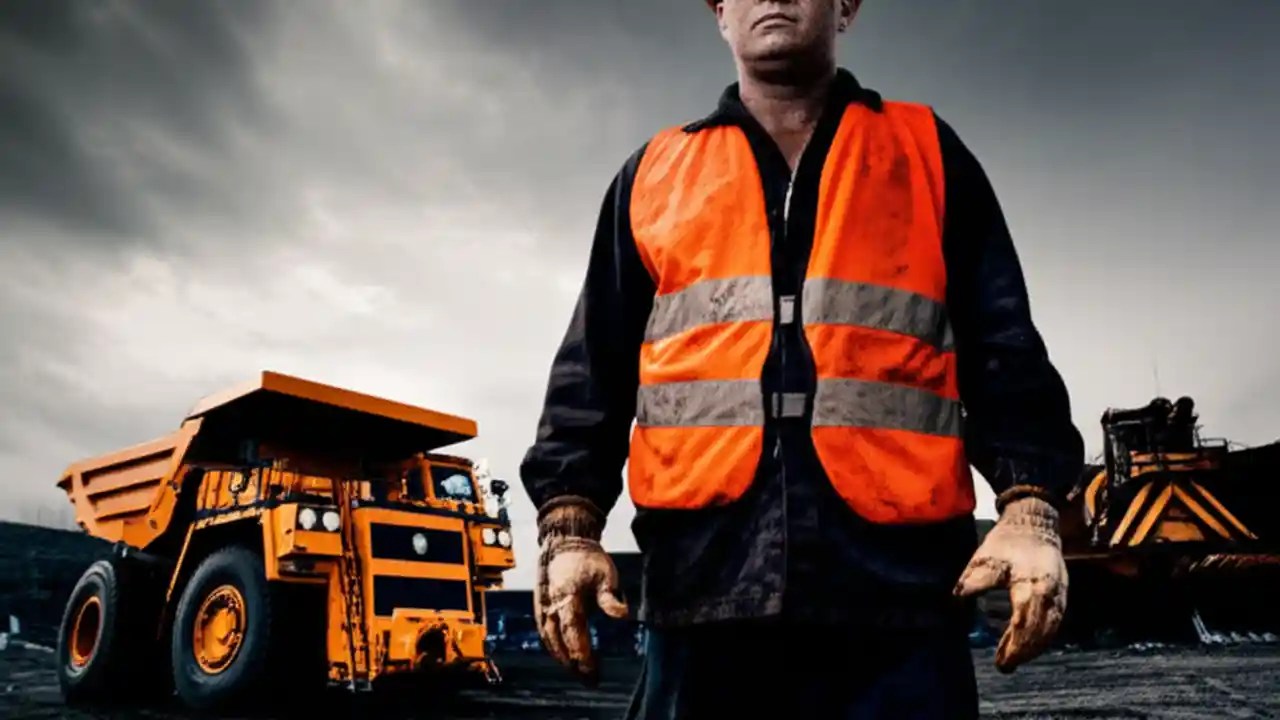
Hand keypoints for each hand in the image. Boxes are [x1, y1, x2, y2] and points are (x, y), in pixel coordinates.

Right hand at [533, 501, 628, 684]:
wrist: (565, 542)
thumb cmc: (587, 558)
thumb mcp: (606, 574)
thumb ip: (610, 596)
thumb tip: (622, 615)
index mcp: (567, 597)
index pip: (573, 633)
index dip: (582, 655)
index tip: (593, 670)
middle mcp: (551, 604)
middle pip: (559, 642)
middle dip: (573, 663)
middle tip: (588, 679)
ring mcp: (542, 605)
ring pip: (548, 639)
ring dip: (562, 658)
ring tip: (577, 672)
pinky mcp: (540, 605)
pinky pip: (543, 631)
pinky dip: (552, 647)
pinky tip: (562, 656)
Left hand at [954, 496, 1066, 672]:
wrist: (1035, 522)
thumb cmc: (1007, 541)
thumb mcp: (985, 557)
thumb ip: (974, 580)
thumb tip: (958, 599)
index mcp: (1031, 585)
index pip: (1024, 624)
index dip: (1013, 646)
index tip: (1001, 661)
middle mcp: (1050, 593)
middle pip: (1040, 632)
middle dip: (1023, 651)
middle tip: (1005, 665)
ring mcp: (1060, 593)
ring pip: (1051, 629)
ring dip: (1035, 647)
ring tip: (1014, 658)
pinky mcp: (1062, 593)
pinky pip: (1056, 621)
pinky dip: (1044, 636)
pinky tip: (1030, 644)